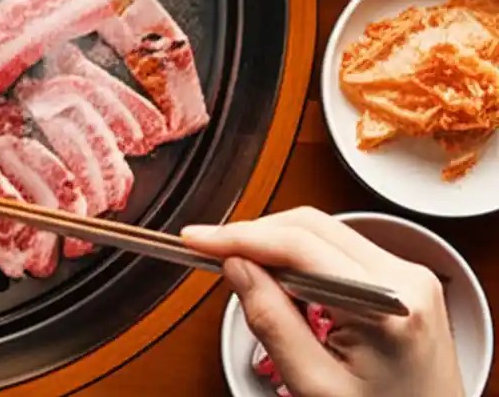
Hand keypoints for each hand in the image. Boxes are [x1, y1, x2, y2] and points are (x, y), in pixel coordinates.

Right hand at [183, 208, 462, 396]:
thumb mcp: (316, 384)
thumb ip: (272, 322)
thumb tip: (236, 267)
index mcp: (387, 303)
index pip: (298, 244)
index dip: (239, 236)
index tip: (196, 240)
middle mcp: (406, 278)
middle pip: (311, 226)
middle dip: (254, 235)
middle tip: (208, 252)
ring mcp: (409, 276)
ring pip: (323, 233)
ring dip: (276, 246)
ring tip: (245, 274)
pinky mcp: (404, 282)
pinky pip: (340, 251)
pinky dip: (302, 259)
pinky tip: (282, 283)